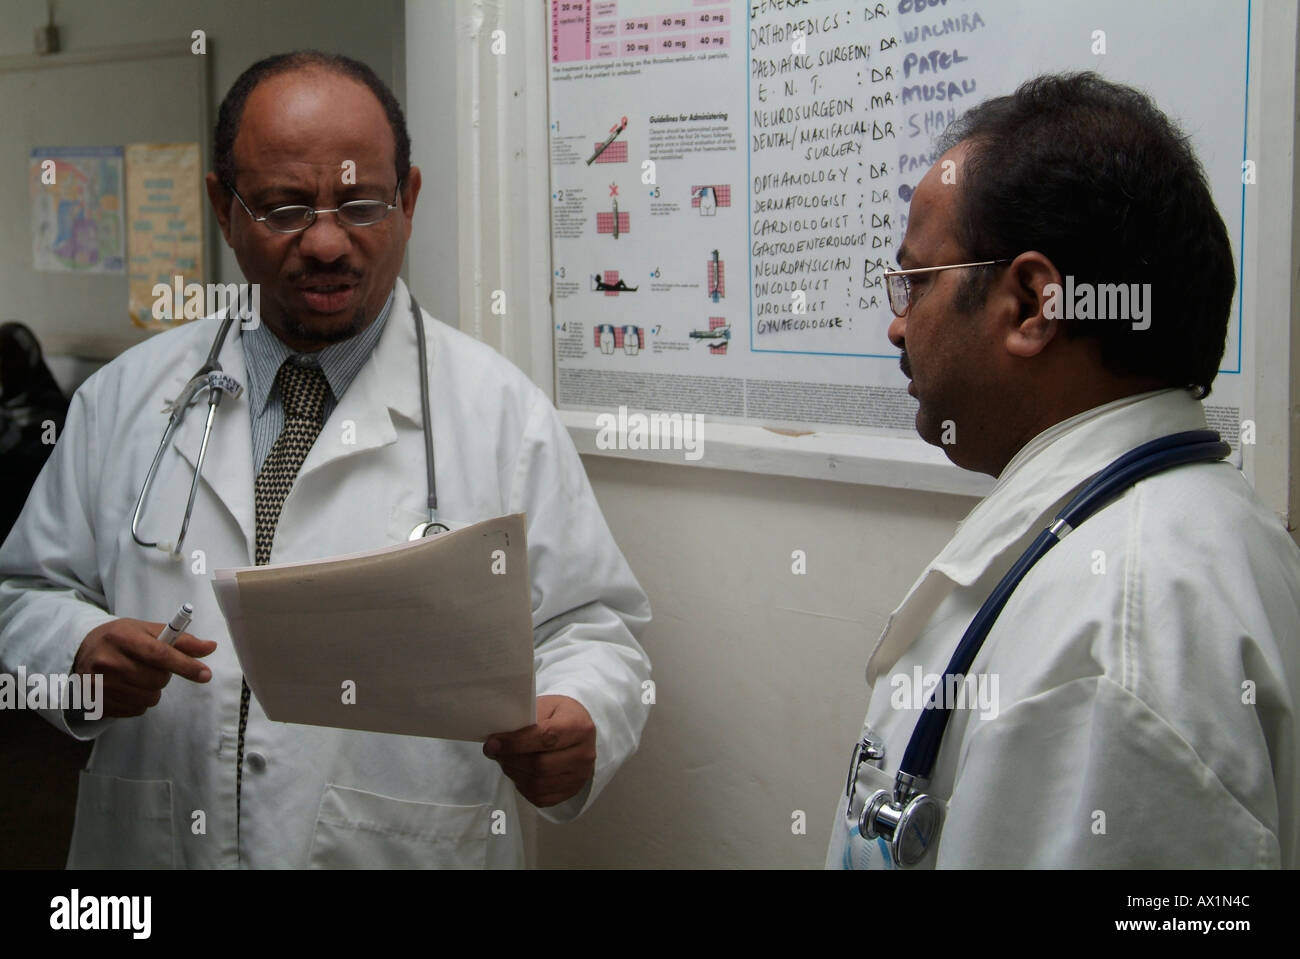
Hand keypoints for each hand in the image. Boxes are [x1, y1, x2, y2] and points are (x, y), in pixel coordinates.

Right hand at [72, 618, 216, 717]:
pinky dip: (139, 701)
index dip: (185, 666)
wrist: (81, 651)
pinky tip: (128, 687)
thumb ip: (180, 639)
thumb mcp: (147, 630)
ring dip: (152, 690)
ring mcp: (98, 685)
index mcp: (121, 637)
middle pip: (156, 680)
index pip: (159, 654)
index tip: (205, 674)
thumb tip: (210, 647)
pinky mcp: (95, 703)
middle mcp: (107, 661)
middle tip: (153, 666)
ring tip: (139, 676)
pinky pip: (136, 710)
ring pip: (149, 698)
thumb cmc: (121, 638)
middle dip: (164, 675)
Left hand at [483, 695, 595, 807]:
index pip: (546, 738)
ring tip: (505, 760)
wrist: (578, 732)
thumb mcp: (545, 706)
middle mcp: (584, 754)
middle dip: (510, 759)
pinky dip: (522, 786)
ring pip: (538, 784)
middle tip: (494, 751)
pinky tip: (518, 771)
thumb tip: (497, 740)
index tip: (493, 743)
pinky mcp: (570, 791)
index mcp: (580, 727)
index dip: (516, 743)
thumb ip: (524, 720)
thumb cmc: (558, 716)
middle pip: (540, 765)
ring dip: (513, 773)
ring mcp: (579, 776)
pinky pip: (540, 797)